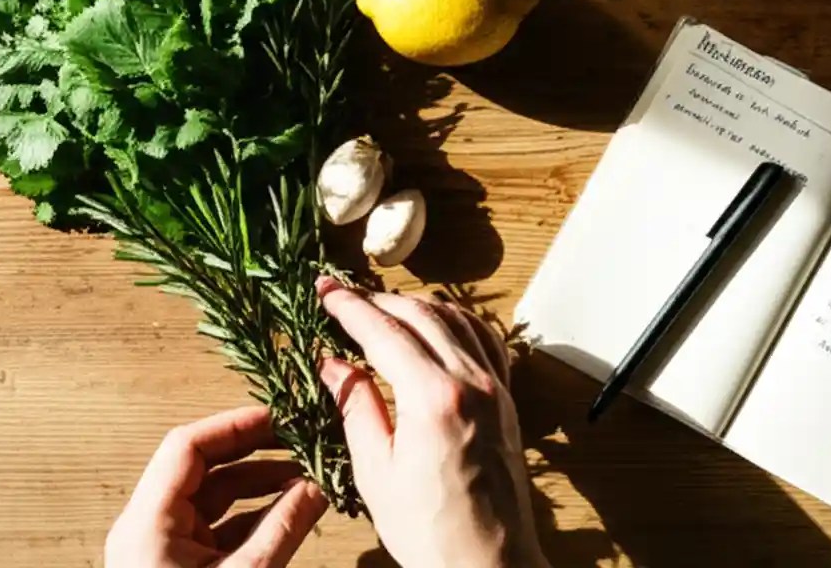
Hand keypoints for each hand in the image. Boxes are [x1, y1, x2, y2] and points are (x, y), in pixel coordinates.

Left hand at [106, 406, 326, 567]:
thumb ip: (284, 528)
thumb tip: (318, 485)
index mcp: (147, 523)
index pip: (186, 447)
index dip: (235, 425)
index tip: (280, 417)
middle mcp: (148, 528)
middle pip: (202, 469)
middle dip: (256, 452)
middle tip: (301, 439)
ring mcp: (163, 549)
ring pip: (214, 498)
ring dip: (261, 485)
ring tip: (308, 477)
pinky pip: (219, 528)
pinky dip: (255, 516)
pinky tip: (293, 510)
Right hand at [316, 277, 549, 567]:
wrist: (490, 563)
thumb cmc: (431, 531)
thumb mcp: (376, 472)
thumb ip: (356, 407)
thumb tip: (333, 363)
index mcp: (434, 398)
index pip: (385, 331)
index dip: (350, 306)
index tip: (324, 290)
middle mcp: (472, 382)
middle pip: (422, 314)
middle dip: (379, 299)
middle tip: (344, 297)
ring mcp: (495, 387)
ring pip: (457, 318)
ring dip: (417, 305)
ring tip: (382, 308)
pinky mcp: (506, 399)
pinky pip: (485, 340)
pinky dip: (457, 321)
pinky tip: (437, 326)